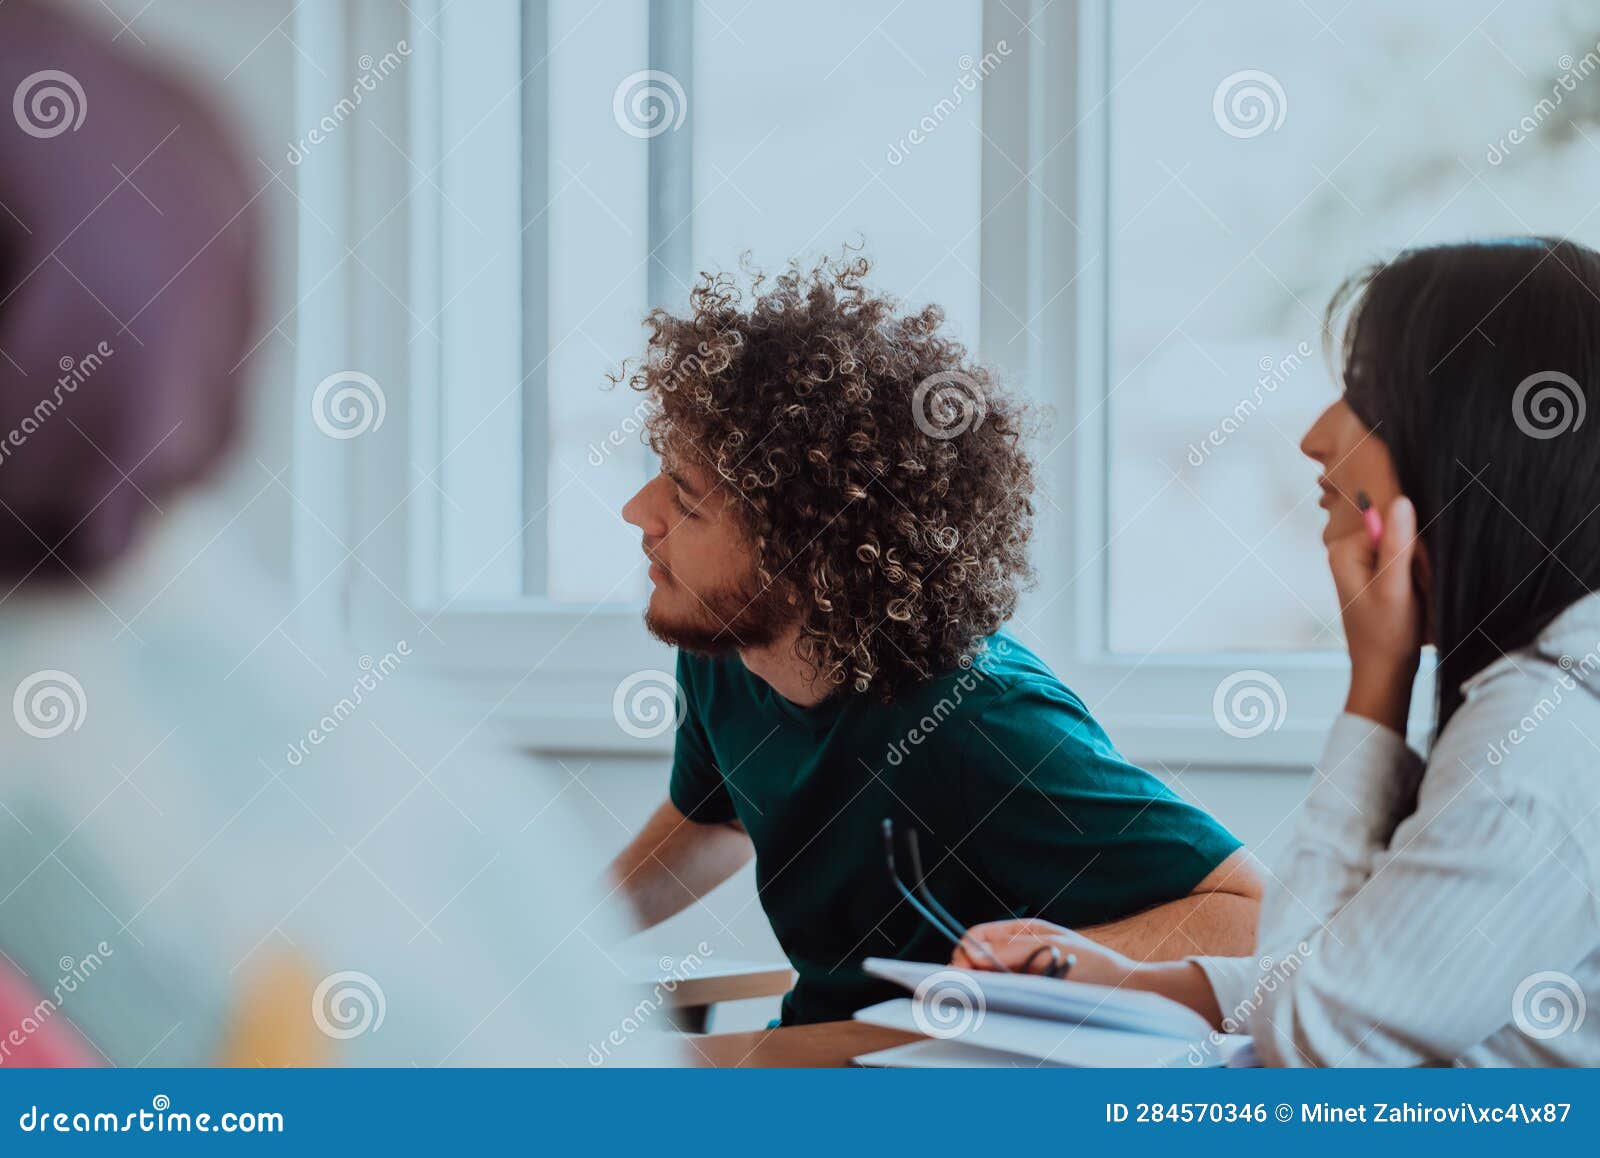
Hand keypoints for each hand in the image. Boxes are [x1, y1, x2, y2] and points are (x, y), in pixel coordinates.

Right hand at [951, 919, 1134, 987]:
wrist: (1126, 992)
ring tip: (993, 1003)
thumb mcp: (1050, 949)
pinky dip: (1001, 1002)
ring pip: (988, 981)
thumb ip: (1008, 949)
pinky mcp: (1030, 996)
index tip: (963, 973)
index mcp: (1020, 932)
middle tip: (975, 994)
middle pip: (976, 959)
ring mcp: (1023, 974)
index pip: (976, 937)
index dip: (964, 953)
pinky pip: (1004, 998)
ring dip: (987, 991)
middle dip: (970, 974)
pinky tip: (1008, 1009)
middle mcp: (1018, 952)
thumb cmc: (1094, 966)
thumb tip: (968, 952)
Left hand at [1327, 495, 1423, 732]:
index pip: (1395, 526)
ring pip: (1408, 554)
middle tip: (1413, 595)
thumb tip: (1401, 501)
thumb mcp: (1395, 588)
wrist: (1385, 671)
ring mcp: (1363, 566)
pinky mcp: (1377, 578)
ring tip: (1413, 601)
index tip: (1413, 581)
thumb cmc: (1387, 634)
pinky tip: (1414, 602)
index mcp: (1345, 551)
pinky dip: (1417, 583)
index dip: (1415, 552)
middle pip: (1401, 538)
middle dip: (1417, 565)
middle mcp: (1349, 554)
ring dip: (1420, 576)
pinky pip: (1407, 567)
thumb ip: (1398, 545)